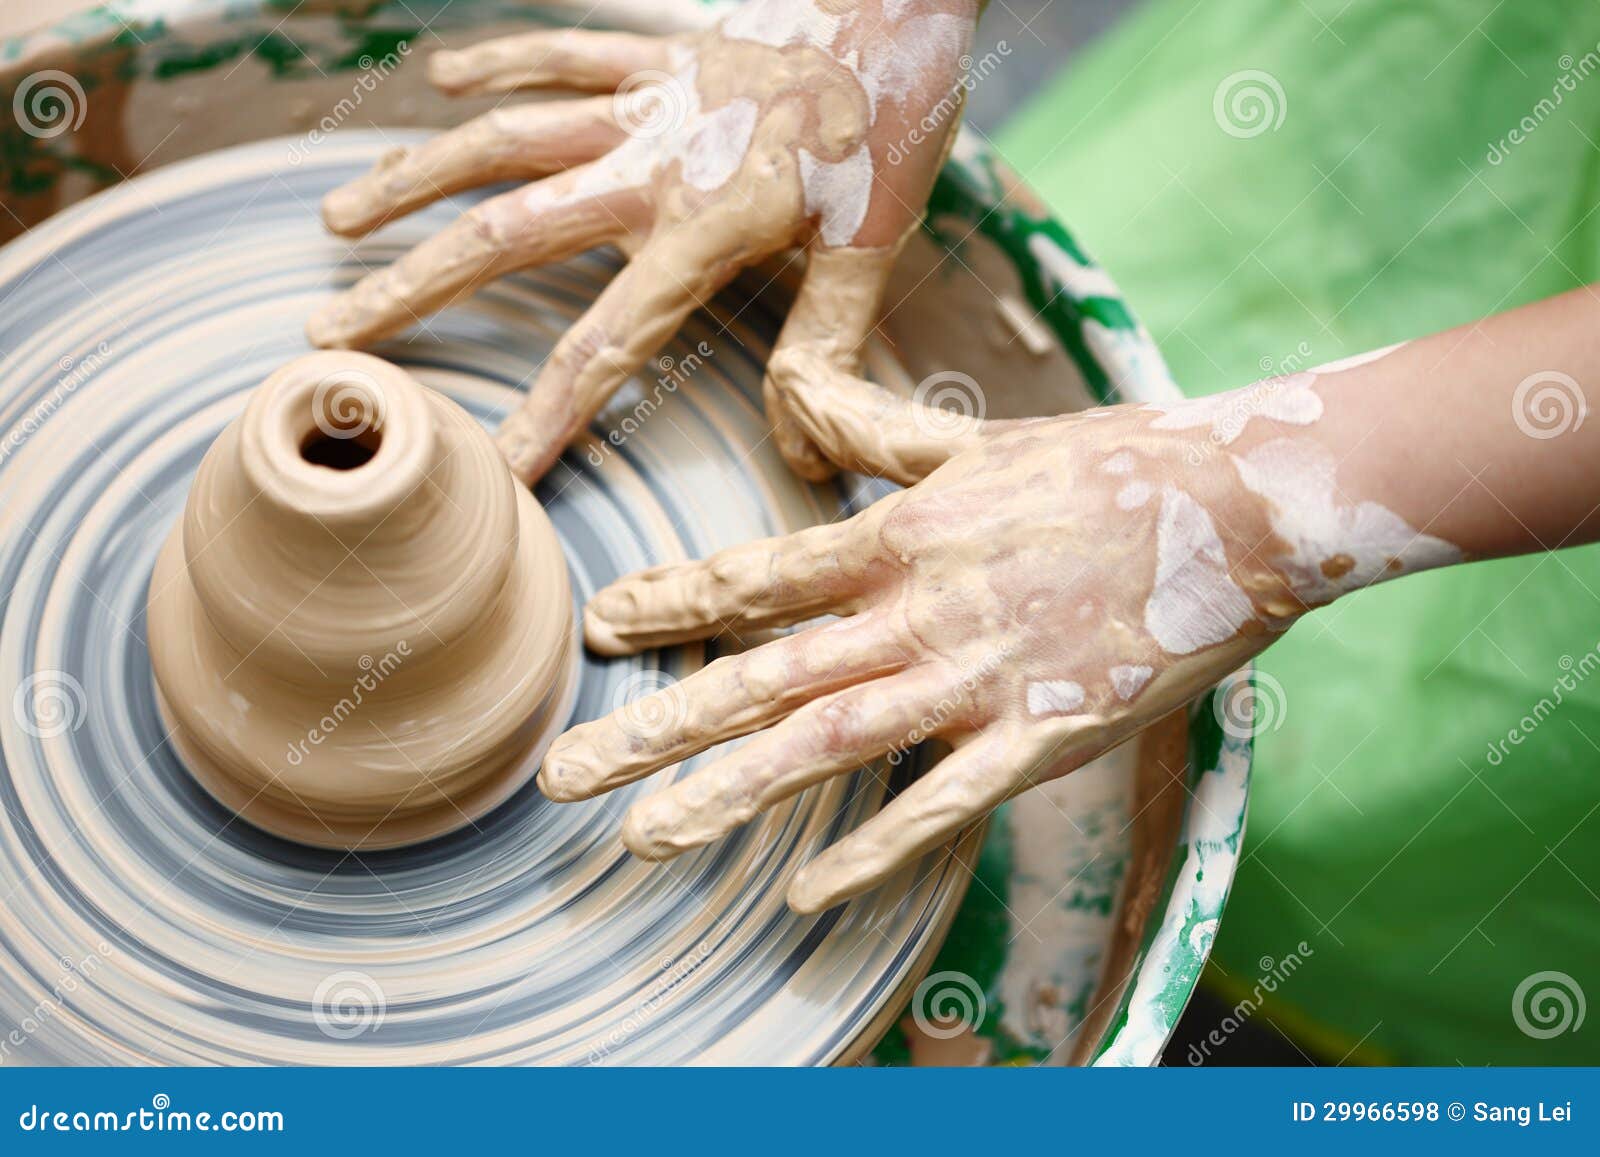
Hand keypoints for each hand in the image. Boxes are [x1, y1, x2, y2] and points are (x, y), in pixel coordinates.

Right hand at [306, 0, 981, 483]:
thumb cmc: (893, 127)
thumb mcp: (872, 249)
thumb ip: (825, 348)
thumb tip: (806, 454)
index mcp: (707, 226)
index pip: (607, 337)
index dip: (549, 410)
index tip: (495, 467)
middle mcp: (652, 162)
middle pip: (506, 232)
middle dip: (414, 287)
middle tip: (333, 333)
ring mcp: (643, 99)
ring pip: (503, 138)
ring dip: (412, 177)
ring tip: (335, 218)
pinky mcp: (654, 48)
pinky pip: (556, 51)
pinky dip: (492, 61)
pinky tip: (433, 80)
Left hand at [537, 353, 1463, 912]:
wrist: (1243, 503)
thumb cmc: (1110, 466)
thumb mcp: (978, 438)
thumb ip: (877, 432)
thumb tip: (797, 395)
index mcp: (904, 535)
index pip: (761, 575)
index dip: (674, 602)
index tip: (601, 627)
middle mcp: (921, 609)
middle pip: (766, 674)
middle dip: (658, 723)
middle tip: (564, 773)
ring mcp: (980, 678)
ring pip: (832, 742)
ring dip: (733, 792)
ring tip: (646, 837)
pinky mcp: (1045, 734)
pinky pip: (945, 803)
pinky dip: (877, 849)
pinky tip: (806, 892)